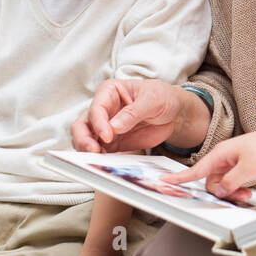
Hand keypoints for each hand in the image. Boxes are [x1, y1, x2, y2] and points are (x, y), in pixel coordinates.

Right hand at [71, 78, 187, 152]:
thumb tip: (114, 127)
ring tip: (98, 160)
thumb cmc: (162, 97)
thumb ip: (133, 112)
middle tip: (93, 151)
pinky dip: (99, 159)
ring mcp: (105, 127)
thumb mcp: (153, 100)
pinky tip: (105, 164)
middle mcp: (102, 109)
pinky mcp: (111, 143)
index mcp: (109, 91)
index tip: (107, 136)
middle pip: (82, 125)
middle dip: (84, 139)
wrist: (173, 111)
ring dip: (88, 151)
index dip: (98, 123)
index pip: (96, 108)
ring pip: (86, 140)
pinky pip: (100, 152)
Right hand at [157, 126, 255, 203]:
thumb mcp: (248, 168)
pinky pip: (233, 182)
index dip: (179, 177)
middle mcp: (223, 158)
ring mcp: (233, 162)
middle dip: (222, 193)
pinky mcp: (242, 166)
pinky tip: (248, 191)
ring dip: (232, 192)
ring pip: (223, 184)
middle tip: (238, 197)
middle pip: (212, 182)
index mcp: (220, 154)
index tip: (164, 182)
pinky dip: (239, 189)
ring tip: (247, 195)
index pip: (196, 169)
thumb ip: (230, 182)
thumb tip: (218, 191)